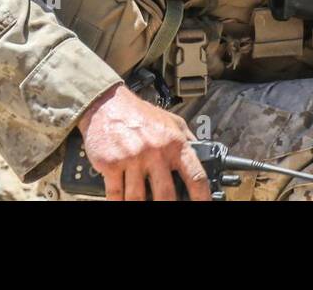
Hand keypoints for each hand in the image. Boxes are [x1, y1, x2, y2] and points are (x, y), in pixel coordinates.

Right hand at [77, 83, 210, 200]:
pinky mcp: (111, 164)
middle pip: (166, 195)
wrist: (107, 104)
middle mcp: (155, 152)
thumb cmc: (140, 114)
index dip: (203, 196)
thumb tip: (203, 154)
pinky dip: (118, 201)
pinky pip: (115, 194)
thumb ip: (187, 139)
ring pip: (138, 199)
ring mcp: (132, 159)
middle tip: (168, 206)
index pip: (195, 176)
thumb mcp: (171, 121)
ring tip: (144, 202)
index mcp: (174, 143)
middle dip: (168, 206)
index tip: (205, 204)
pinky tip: (123, 200)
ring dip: (140, 204)